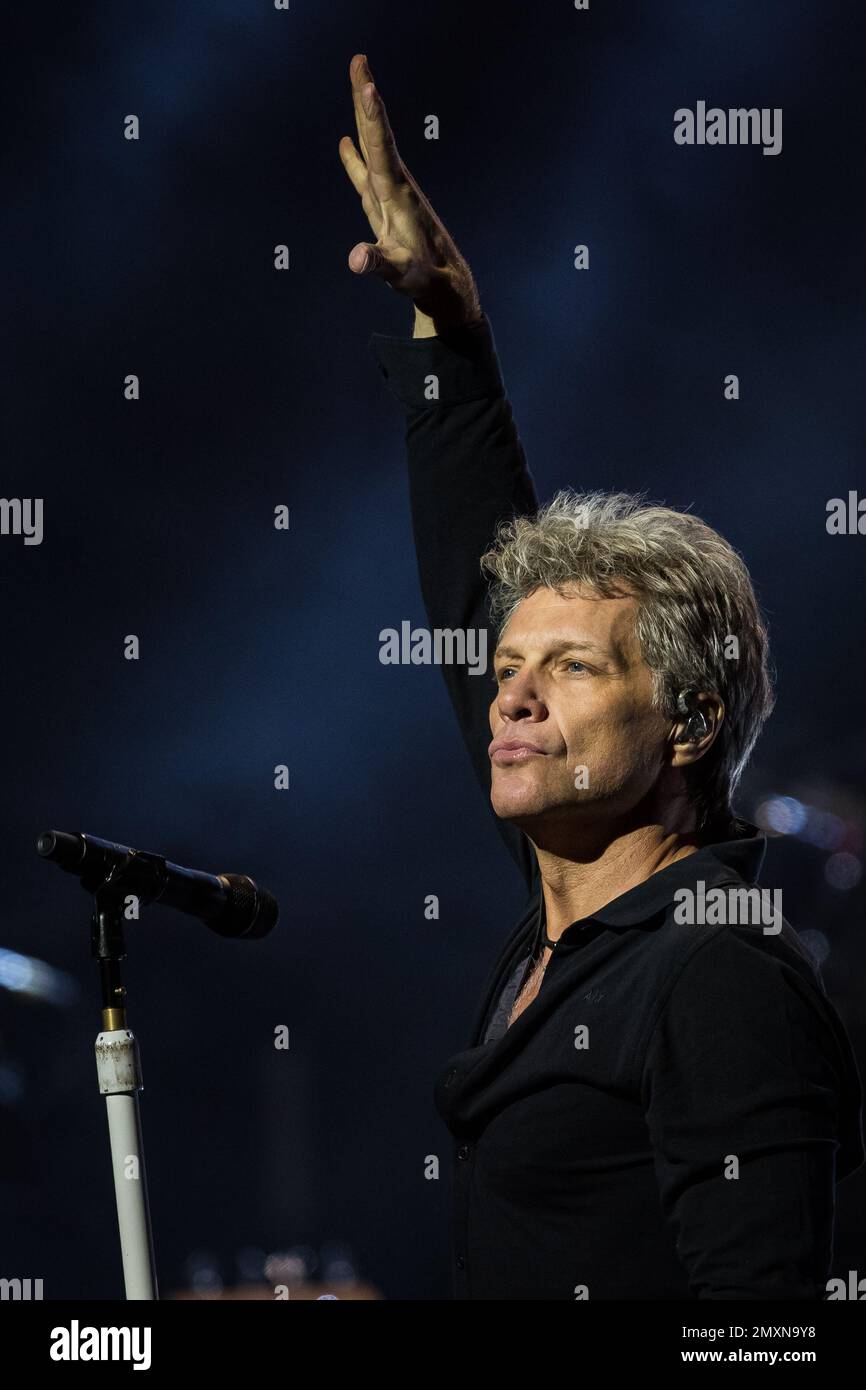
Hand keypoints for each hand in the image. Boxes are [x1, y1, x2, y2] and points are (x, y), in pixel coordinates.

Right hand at [339, 54, 482, 336]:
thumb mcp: (401, 274)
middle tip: (359, 59)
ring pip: (372, 147)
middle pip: (377, 134)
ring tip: (357, 83)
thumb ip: (379, 264)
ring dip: (363, 116)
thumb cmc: (426, 281)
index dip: (372, 117)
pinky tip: (345, 142)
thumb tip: (356, 259)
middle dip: (366, 98)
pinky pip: (366, 172)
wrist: (446, 289)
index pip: (382, 149)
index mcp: (399, 195)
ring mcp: (390, 196)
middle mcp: (396, 187)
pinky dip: (355, 155)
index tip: (367, 84)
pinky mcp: (385, 208)